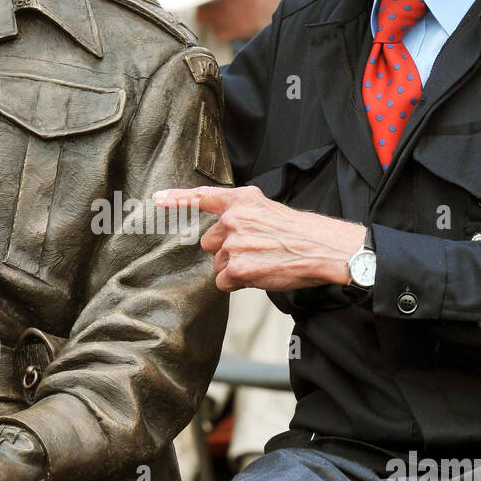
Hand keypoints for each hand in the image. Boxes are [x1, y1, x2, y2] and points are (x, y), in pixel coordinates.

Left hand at [153, 185, 365, 291]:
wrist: (324, 249)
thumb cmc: (300, 233)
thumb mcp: (269, 210)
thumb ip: (243, 214)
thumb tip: (224, 227)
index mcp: (242, 201)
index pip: (203, 196)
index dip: (177, 198)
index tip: (157, 199)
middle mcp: (234, 219)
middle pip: (209, 242)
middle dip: (226, 251)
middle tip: (255, 251)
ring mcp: (234, 243)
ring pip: (218, 264)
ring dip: (234, 268)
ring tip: (263, 262)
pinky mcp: (237, 267)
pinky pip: (223, 282)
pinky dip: (238, 284)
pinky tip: (260, 275)